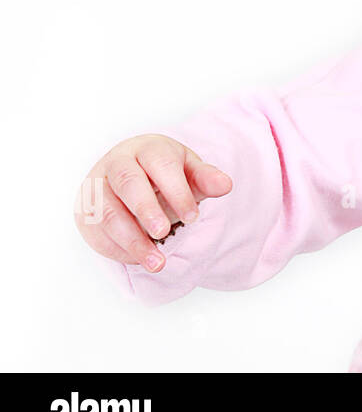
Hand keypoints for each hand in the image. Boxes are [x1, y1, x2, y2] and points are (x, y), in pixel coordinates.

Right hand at [72, 134, 231, 272]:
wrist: (128, 174)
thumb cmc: (163, 174)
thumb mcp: (188, 172)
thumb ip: (205, 179)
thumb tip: (226, 185)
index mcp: (147, 148)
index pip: (161, 165)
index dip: (177, 191)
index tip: (193, 216)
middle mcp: (117, 163)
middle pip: (128, 183)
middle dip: (146, 209)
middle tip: (163, 232)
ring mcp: (96, 186)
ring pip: (108, 212)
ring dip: (132, 240)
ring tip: (156, 263)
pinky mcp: (85, 211)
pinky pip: (97, 231)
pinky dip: (118, 248)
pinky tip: (139, 259)